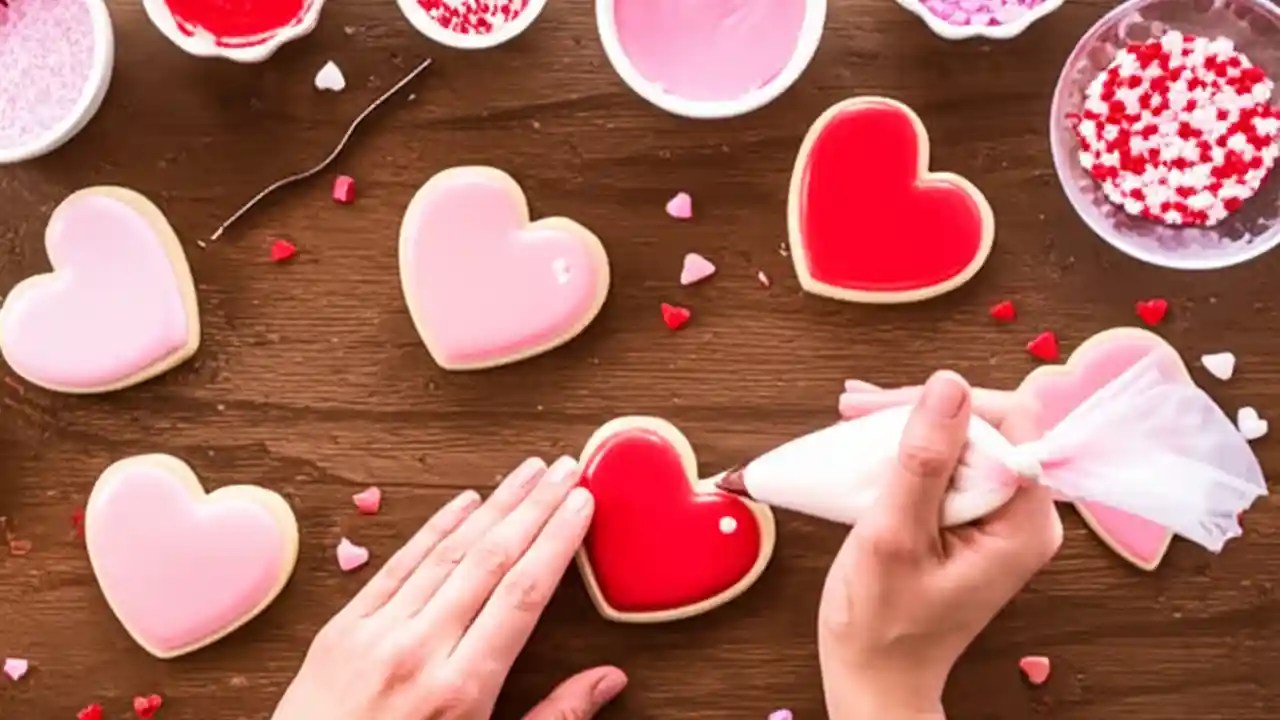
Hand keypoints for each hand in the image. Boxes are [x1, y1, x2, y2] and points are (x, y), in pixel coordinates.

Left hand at [272, 456, 626, 719]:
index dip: (558, 540)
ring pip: (447, 552)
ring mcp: (376, 635)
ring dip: (493, 505)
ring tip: (527, 472)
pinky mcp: (342, 630)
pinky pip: (396, 566)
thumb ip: (553, 719)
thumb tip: (609, 680)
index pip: (524, 593)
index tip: (582, 503)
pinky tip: (462, 502)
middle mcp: (419, 651)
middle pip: (491, 560)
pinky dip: (433, 529)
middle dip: (534, 507)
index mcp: (463, 689)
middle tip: (565, 470)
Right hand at [819, 372, 1061, 718]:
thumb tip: (947, 387)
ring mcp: (999, 519)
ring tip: (852, 419)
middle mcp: (1023, 516)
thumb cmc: (882, 628)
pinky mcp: (973, 522)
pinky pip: (950, 467)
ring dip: (906, 428)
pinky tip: (866, 443)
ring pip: (962, 442)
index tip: (885, 407)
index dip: (948, 404)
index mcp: (1023, 524)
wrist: (876, 679)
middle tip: (854, 410)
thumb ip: (924, 462)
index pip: (1011, 421)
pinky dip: (907, 452)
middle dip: (918, 413)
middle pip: (986, 426)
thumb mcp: (893, 537)